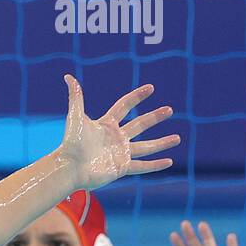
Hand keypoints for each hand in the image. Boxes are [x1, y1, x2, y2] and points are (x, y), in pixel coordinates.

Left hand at [57, 75, 178, 190]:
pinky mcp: (122, 168)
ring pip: (146, 147)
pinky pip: (142, 166)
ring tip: (178, 138)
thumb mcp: (75, 118)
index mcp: (106, 124)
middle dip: (155, 117)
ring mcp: (120, 153)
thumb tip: (67, 77)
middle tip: (169, 109)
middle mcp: (115, 138)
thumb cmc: (71, 143)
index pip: (124, 106)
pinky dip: (155, 165)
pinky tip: (169, 162)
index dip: (137, 96)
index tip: (151, 88)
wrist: (69, 167)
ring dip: (162, 142)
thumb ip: (76, 98)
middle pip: (140, 125)